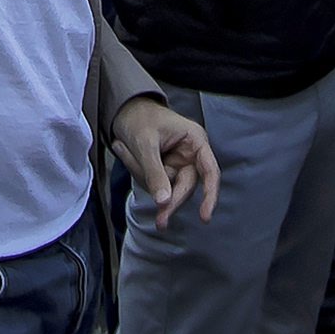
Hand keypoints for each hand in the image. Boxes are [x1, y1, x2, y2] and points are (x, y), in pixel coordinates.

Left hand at [115, 94, 219, 227]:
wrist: (125, 111)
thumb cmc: (139, 118)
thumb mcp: (145, 143)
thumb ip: (154, 172)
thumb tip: (164, 202)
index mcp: (195, 141)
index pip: (210, 172)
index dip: (210, 195)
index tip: (204, 217)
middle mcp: (191, 155)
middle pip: (186, 187)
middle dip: (170, 200)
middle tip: (160, 222)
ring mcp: (179, 165)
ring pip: (168, 189)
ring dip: (145, 178)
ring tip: (124, 149)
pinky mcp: (165, 172)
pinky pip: (155, 185)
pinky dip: (139, 175)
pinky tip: (127, 153)